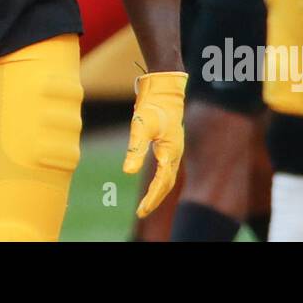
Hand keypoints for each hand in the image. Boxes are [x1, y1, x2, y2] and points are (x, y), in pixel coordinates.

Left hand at [123, 71, 186, 217]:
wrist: (163, 89)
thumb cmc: (152, 106)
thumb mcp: (140, 126)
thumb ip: (135, 149)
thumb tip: (128, 172)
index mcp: (170, 152)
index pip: (162, 182)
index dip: (152, 198)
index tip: (141, 211)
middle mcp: (174, 154)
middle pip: (167, 184)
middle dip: (155, 199)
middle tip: (142, 212)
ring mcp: (173, 150)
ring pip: (168, 177)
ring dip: (159, 192)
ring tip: (147, 204)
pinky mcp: (168, 145)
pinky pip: (167, 169)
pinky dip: (161, 181)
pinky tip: (153, 185)